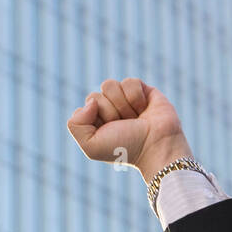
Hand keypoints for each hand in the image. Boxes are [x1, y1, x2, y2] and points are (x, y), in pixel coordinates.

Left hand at [67, 78, 191, 182]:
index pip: (84, 106)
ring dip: (122, 105)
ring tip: (134, 119)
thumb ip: (75, 124)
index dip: (95, 117)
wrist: (155, 146)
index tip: (109, 133)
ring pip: (109, 85)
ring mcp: (125, 99)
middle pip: (95, 95)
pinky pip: (129, 81)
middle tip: (124, 126)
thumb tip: (91, 101)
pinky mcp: (142, 90)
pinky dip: (135, 97)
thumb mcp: (90, 146)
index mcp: (95, 122)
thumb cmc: (124, 149)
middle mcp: (109, 110)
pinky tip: (143, 110)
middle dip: (109, 112)